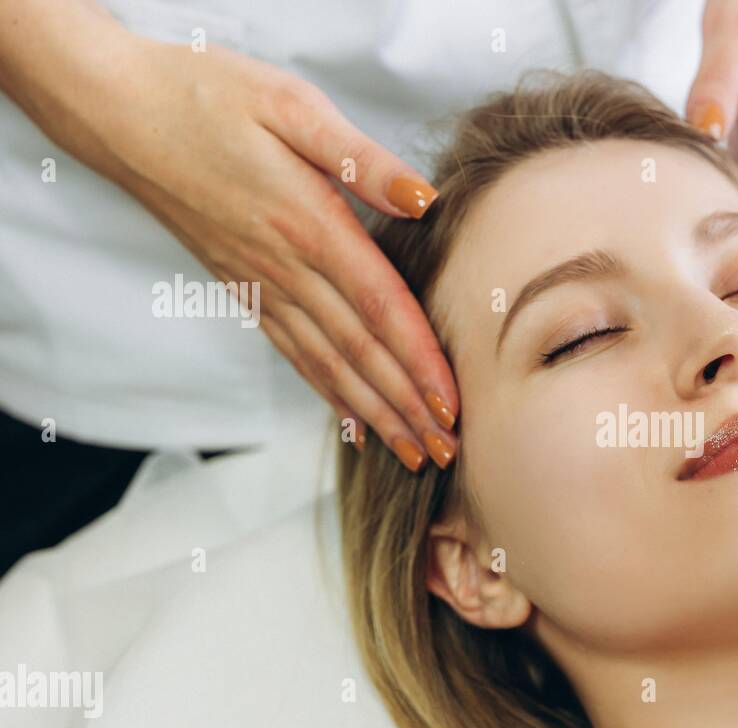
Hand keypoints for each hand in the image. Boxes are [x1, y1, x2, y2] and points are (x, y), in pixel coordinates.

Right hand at [0, 2, 457, 470]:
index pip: (379, 306)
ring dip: (374, 414)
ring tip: (413, 454)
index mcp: (309, 223)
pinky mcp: (242, 288)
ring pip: (327, 364)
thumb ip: (361, 158)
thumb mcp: (291, 105)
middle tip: (448, 453)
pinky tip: (353, 420)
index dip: (419, 359)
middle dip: (408, 407)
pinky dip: (327, 392)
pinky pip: (293, 352)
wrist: (117, 112)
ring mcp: (260, 284)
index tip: (451, 403)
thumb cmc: (207, 95)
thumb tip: (422, 197)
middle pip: (359, 351)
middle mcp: (286, 267)